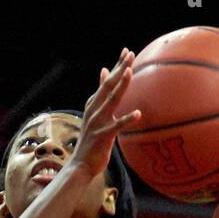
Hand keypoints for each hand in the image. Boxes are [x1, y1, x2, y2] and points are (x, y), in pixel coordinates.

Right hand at [72, 50, 140, 178]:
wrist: (80, 166)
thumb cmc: (91, 143)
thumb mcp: (94, 118)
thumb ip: (100, 99)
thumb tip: (103, 76)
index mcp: (93, 105)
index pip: (106, 81)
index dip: (116, 66)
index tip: (126, 52)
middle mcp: (94, 110)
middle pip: (108, 85)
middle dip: (119, 68)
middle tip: (130, 53)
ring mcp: (97, 122)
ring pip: (111, 99)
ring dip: (121, 85)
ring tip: (130, 71)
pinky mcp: (102, 136)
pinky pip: (117, 126)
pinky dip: (127, 119)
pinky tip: (138, 114)